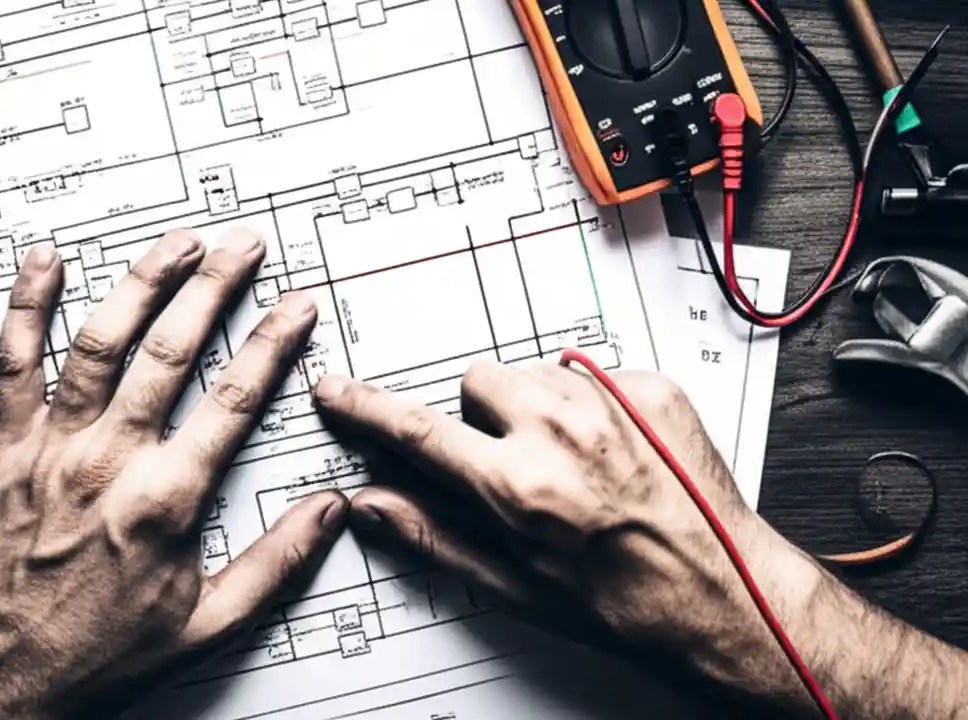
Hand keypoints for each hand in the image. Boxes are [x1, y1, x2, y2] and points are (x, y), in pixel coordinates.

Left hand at [0, 230, 346, 718]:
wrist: (7, 674)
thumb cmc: (104, 650)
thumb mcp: (210, 623)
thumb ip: (277, 563)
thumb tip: (331, 511)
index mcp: (165, 501)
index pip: (234, 399)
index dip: (273, 343)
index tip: (296, 305)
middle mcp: (109, 462)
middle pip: (171, 352)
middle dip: (216, 287)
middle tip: (244, 245)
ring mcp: (52, 448)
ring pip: (100, 344)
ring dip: (140, 284)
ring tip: (176, 242)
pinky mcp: (6, 448)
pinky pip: (10, 364)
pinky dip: (25, 307)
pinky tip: (42, 262)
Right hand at [314, 361, 825, 697]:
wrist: (727, 595)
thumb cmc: (629, 603)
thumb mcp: (516, 586)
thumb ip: (433, 535)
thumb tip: (373, 506)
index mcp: (521, 488)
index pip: (418, 432)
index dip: (367, 409)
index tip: (337, 390)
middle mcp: (565, 433)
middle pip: (478, 381)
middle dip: (480, 416)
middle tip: (509, 462)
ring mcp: (613, 402)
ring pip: (533, 373)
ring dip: (535, 408)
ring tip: (571, 463)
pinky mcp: (652, 387)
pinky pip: (589, 374)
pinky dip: (589, 404)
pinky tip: (611, 452)